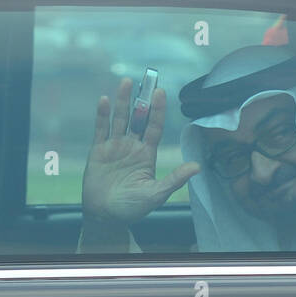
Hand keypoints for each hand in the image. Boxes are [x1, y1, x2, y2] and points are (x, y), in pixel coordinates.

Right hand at [81, 78, 199, 224]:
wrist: (106, 216)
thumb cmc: (133, 207)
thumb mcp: (157, 193)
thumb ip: (175, 179)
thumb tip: (198, 167)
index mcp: (147, 153)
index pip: (154, 127)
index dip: (157, 110)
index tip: (160, 92)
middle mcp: (132, 146)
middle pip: (138, 118)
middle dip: (141, 100)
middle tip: (146, 80)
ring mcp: (114, 147)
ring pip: (119, 119)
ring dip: (122, 101)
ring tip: (125, 82)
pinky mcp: (98, 151)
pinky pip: (101, 130)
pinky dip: (102, 115)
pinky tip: (104, 100)